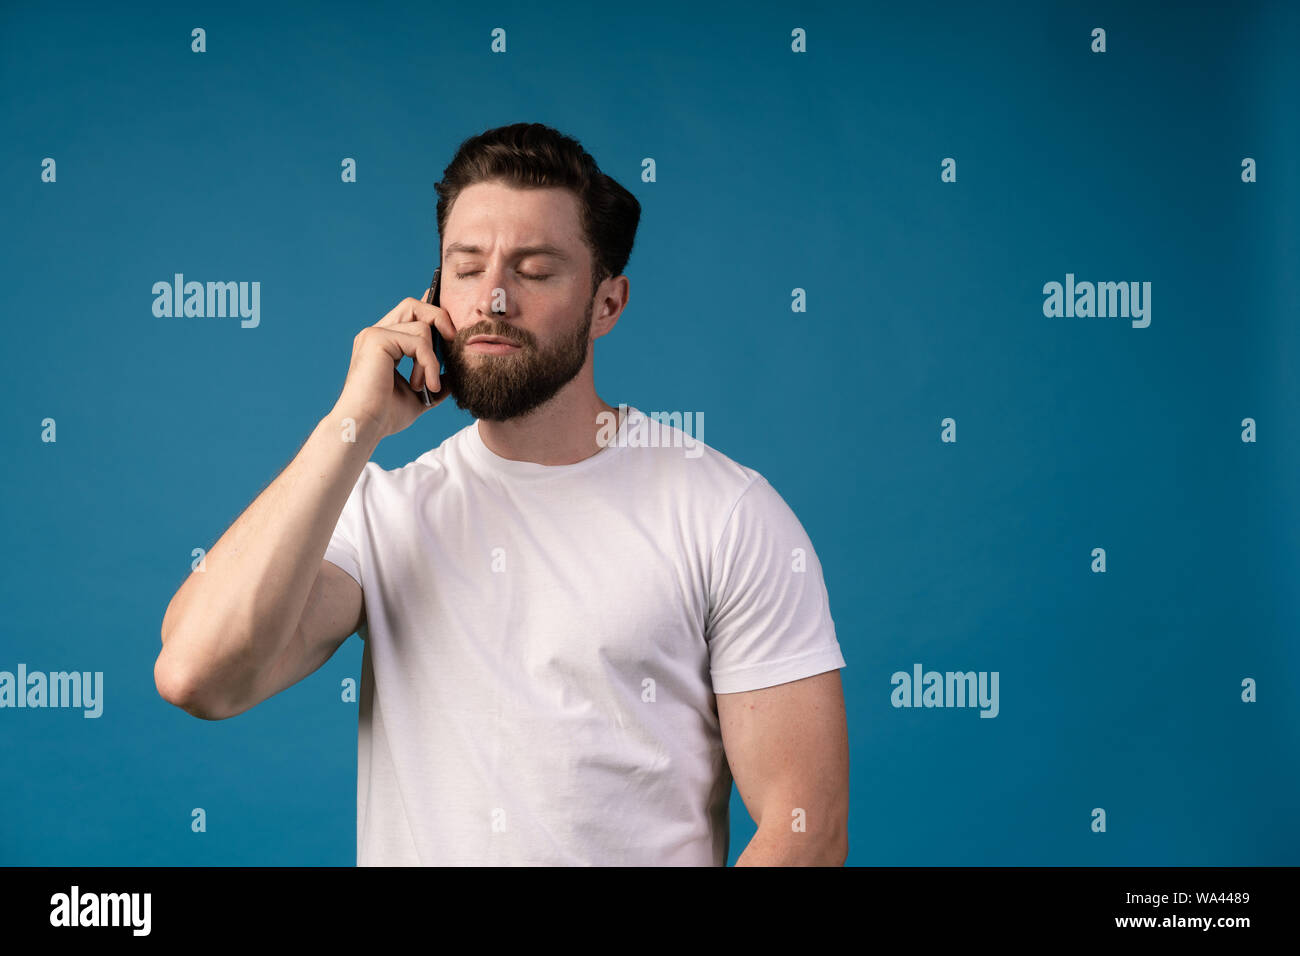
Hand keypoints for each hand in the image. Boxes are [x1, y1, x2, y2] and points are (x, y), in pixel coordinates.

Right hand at [331, 289, 455, 438]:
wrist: (365, 426)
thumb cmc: (385, 415)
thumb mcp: (419, 396)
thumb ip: (433, 380)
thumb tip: (453, 375)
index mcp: (383, 343)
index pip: (410, 314)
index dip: (432, 314)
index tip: (451, 332)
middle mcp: (376, 334)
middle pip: (413, 305)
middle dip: (439, 318)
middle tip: (452, 341)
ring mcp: (374, 334)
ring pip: (422, 326)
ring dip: (432, 358)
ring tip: (426, 385)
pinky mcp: (377, 339)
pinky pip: (419, 342)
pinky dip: (429, 364)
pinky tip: (425, 385)